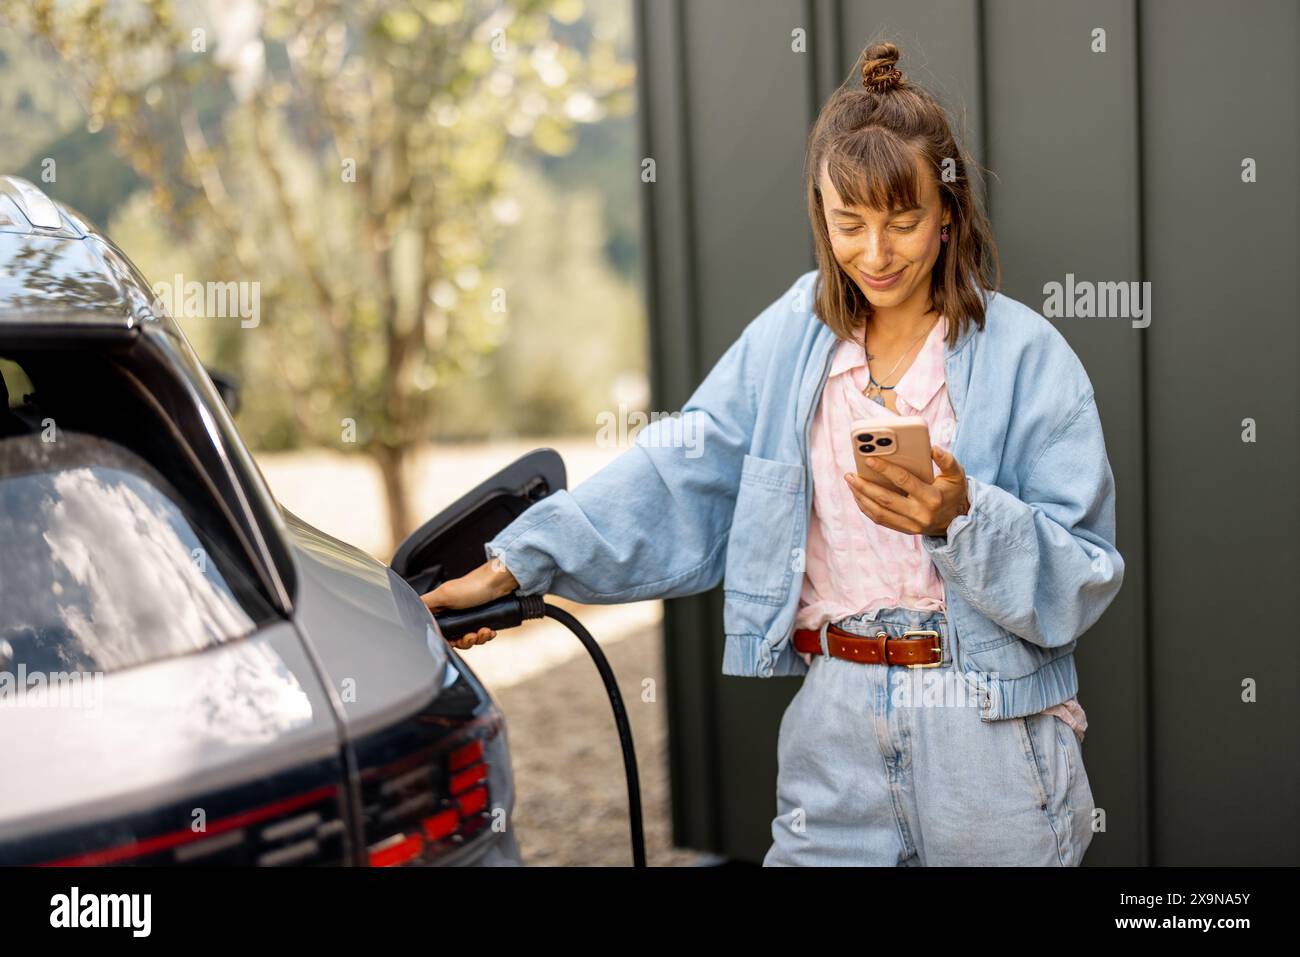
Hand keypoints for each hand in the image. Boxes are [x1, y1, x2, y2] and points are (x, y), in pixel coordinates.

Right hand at [420, 558, 519, 649]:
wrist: (499, 582)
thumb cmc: (472, 585)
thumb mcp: (445, 594)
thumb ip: (426, 603)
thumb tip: (411, 610)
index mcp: (441, 609)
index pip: (436, 631)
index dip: (443, 639)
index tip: (452, 640)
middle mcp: (453, 614)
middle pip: (453, 638)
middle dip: (464, 641)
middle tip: (471, 635)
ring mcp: (468, 618)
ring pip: (468, 638)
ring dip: (477, 638)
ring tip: (483, 631)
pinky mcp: (481, 619)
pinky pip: (481, 635)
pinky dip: (486, 635)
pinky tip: (490, 631)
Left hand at [843, 444, 969, 536]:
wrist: (957, 520)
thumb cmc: (954, 492)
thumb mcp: (957, 475)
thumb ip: (947, 460)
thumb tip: (932, 448)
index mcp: (932, 498)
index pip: (904, 481)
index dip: (886, 469)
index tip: (869, 459)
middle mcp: (920, 514)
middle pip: (885, 499)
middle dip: (865, 486)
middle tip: (850, 474)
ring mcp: (911, 525)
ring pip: (879, 512)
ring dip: (861, 497)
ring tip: (851, 483)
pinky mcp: (905, 530)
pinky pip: (880, 520)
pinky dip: (866, 508)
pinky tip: (858, 496)